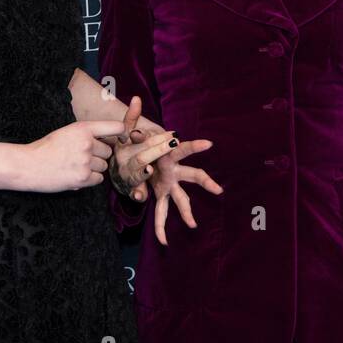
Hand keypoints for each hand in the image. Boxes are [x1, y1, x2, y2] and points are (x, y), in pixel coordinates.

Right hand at [18, 120, 124, 192]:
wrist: (27, 165)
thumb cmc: (46, 148)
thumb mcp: (67, 132)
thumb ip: (87, 134)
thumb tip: (111, 140)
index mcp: (83, 128)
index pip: (116, 127)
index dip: (121, 134)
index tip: (121, 138)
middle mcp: (87, 143)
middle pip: (108, 151)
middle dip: (98, 155)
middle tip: (79, 157)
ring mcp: (85, 161)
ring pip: (103, 166)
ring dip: (93, 168)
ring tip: (74, 166)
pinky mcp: (83, 178)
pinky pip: (98, 179)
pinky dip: (90, 179)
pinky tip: (75, 175)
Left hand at [102, 97, 220, 245]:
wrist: (125, 156)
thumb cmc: (133, 142)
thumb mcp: (128, 130)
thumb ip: (131, 119)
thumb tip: (134, 101)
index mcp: (169, 154)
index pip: (184, 149)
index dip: (195, 146)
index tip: (208, 144)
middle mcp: (173, 170)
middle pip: (193, 176)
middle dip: (205, 182)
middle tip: (218, 190)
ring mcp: (167, 184)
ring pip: (181, 199)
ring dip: (187, 212)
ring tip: (193, 225)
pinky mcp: (158, 194)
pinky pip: (161, 213)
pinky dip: (160, 227)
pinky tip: (162, 241)